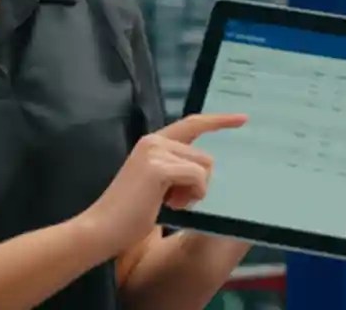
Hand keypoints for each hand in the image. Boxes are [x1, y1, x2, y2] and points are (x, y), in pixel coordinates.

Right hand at [78, 113, 246, 256]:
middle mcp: (154, 140)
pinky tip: (171, 205)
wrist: (102, 227)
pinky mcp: (159, 168)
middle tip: (175, 201)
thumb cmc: (129, 213)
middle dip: (199, 184)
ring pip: (203, 167)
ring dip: (194, 192)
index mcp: (153, 142)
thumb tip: (206, 169)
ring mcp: (156, 152)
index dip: (218, 120)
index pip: (192, 124)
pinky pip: (197, 178)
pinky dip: (192, 196)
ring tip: (170, 203)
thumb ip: (176, 169)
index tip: (242, 118)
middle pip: (204, 157)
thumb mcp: (158, 184)